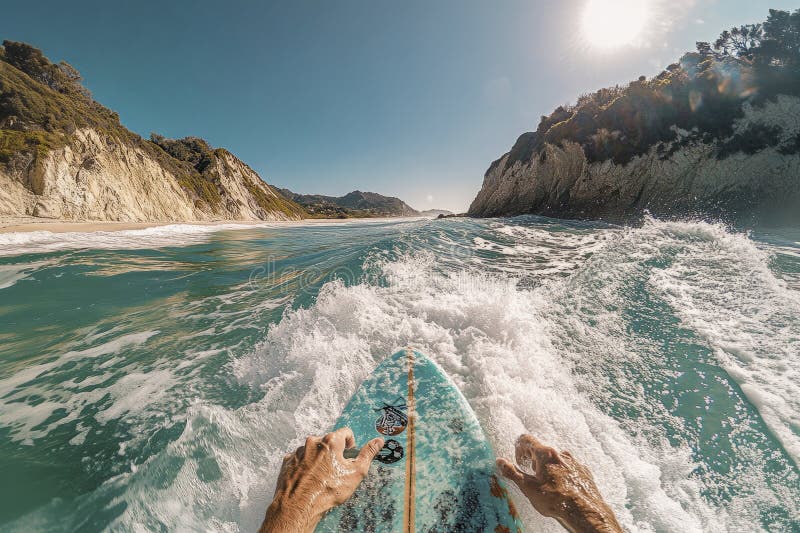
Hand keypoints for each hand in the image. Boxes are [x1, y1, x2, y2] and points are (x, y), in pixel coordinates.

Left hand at [259, 428, 383, 532]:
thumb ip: (368, 454)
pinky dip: (305, 465)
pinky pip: (300, 458)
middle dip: (334, 452)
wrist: (299, 506)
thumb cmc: (328, 490)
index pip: (345, 432)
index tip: (349, 452)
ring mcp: (298, 451)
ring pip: (313, 449)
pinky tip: (309, 478)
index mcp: (330, 441)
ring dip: (318, 458)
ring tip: (321, 476)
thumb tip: (378, 441)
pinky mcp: (288, 461)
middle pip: (328, 441)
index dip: (350, 442)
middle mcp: (313, 442)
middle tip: (336, 468)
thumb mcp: (356, 473)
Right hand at [497, 435, 622, 532]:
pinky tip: (562, 488)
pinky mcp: (583, 471)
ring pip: (555, 458)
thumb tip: (500, 461)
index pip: (526, 439)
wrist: (584, 512)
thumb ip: (512, 473)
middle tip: (531, 475)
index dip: (518, 448)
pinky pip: (569, 467)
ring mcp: (573, 461)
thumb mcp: (528, 487)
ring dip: (548, 466)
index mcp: (545, 454)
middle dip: (533, 459)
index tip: (519, 461)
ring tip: (547, 484)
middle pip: (541, 449)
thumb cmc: (555, 500)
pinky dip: (562, 473)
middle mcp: (560, 453)